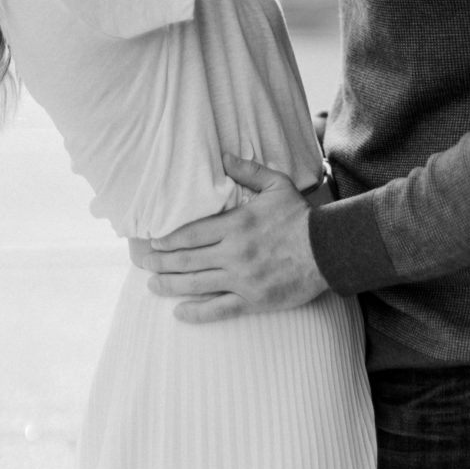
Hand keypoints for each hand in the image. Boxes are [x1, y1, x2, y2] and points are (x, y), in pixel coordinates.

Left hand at [130, 154, 328, 323]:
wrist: (328, 250)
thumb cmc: (301, 217)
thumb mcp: (277, 185)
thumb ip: (248, 171)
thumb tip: (224, 156)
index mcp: (236, 224)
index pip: (191, 234)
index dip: (167, 239)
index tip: (152, 241)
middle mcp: (234, 253)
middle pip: (186, 260)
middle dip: (159, 261)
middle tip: (141, 262)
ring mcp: (242, 279)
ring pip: (196, 284)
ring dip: (170, 285)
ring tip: (152, 284)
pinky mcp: (253, 300)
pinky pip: (219, 309)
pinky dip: (197, 312)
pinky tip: (179, 312)